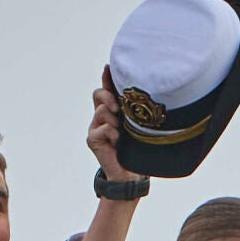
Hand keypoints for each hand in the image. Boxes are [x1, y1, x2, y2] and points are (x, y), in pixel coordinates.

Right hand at [87, 65, 143, 181]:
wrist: (131, 173)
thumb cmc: (137, 147)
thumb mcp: (138, 124)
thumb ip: (135, 110)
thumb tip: (147, 89)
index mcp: (113, 110)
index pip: (107, 89)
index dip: (107, 77)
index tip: (109, 67)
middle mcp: (102, 116)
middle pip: (99, 94)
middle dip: (108, 96)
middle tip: (118, 108)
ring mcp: (95, 127)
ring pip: (101, 110)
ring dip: (114, 119)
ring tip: (121, 132)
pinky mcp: (92, 139)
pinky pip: (102, 128)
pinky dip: (111, 133)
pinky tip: (117, 141)